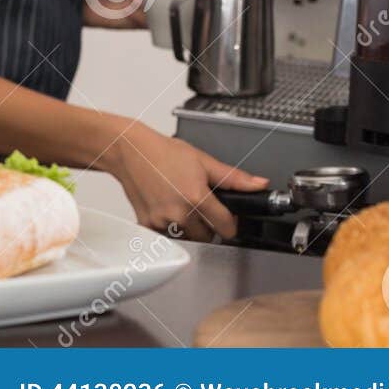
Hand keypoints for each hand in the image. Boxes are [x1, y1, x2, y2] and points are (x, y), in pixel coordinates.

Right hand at [106, 121, 266, 240]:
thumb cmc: (162, 153)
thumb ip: (234, 178)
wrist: (129, 151)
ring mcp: (161, 221)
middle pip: (208, 236)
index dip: (230, 223)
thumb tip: (259, 185)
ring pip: (187, 237)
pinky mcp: (147, 225)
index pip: (227, 229)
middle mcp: (179, 213)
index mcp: (196, 197)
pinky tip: (165, 208)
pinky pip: (167, 236)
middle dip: (208, 225)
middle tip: (198, 205)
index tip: (225, 216)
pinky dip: (169, 227)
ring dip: (188, 228)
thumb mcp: (203, 160)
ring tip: (180, 204)